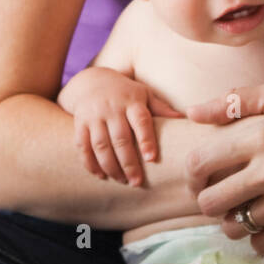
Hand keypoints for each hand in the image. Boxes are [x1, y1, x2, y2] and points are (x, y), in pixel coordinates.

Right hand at [57, 67, 183, 186]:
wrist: (91, 81)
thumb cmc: (125, 92)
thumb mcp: (144, 94)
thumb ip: (161, 108)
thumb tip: (184, 118)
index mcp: (131, 102)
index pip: (140, 121)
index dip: (146, 140)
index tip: (152, 158)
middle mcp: (111, 108)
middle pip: (120, 139)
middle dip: (128, 163)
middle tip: (137, 182)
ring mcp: (94, 116)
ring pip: (101, 145)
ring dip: (111, 167)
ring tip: (122, 181)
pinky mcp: (79, 124)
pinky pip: (82, 146)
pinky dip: (90, 163)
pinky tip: (100, 175)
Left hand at [182, 80, 263, 252]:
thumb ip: (235, 101)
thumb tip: (192, 112)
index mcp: (261, 134)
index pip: (199, 163)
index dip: (192, 171)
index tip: (201, 172)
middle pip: (210, 202)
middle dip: (208, 197)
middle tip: (219, 190)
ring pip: (234, 227)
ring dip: (232, 218)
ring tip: (243, 205)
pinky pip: (262, 243)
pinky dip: (257, 235)